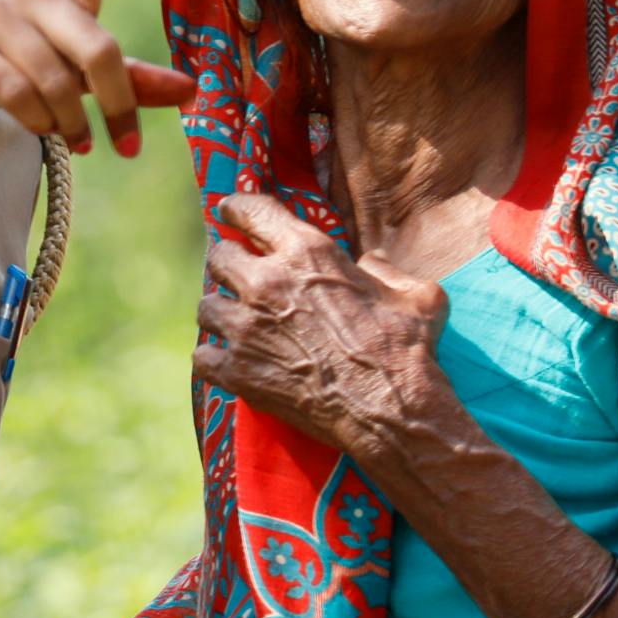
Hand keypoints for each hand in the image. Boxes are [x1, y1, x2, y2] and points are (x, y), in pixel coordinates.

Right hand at [0, 0, 191, 159]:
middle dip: (117, 102)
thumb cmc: (16, 71)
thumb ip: (129, 80)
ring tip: (76, 140)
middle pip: (94, 47)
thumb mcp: (75, 74)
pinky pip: (14, 91)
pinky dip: (36, 121)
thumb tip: (191, 91)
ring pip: (53, 79)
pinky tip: (41, 130)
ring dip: (71, 123)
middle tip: (128, 146)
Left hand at [192, 194, 454, 470]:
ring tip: (235, 322)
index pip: (251, 210)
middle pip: (220, 257)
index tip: (230, 211)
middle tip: (240, 275)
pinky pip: (203, 356)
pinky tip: (229, 362)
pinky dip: (214, 359)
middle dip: (229, 263)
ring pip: (207, 306)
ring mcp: (247, 329)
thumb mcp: (414, 293)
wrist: (389, 409)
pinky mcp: (238, 371)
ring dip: (220, 311)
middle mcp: (267, 283)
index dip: (237, 208)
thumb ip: (385, 270)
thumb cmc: (405, 349)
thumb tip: (370, 263)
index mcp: (307, 253)